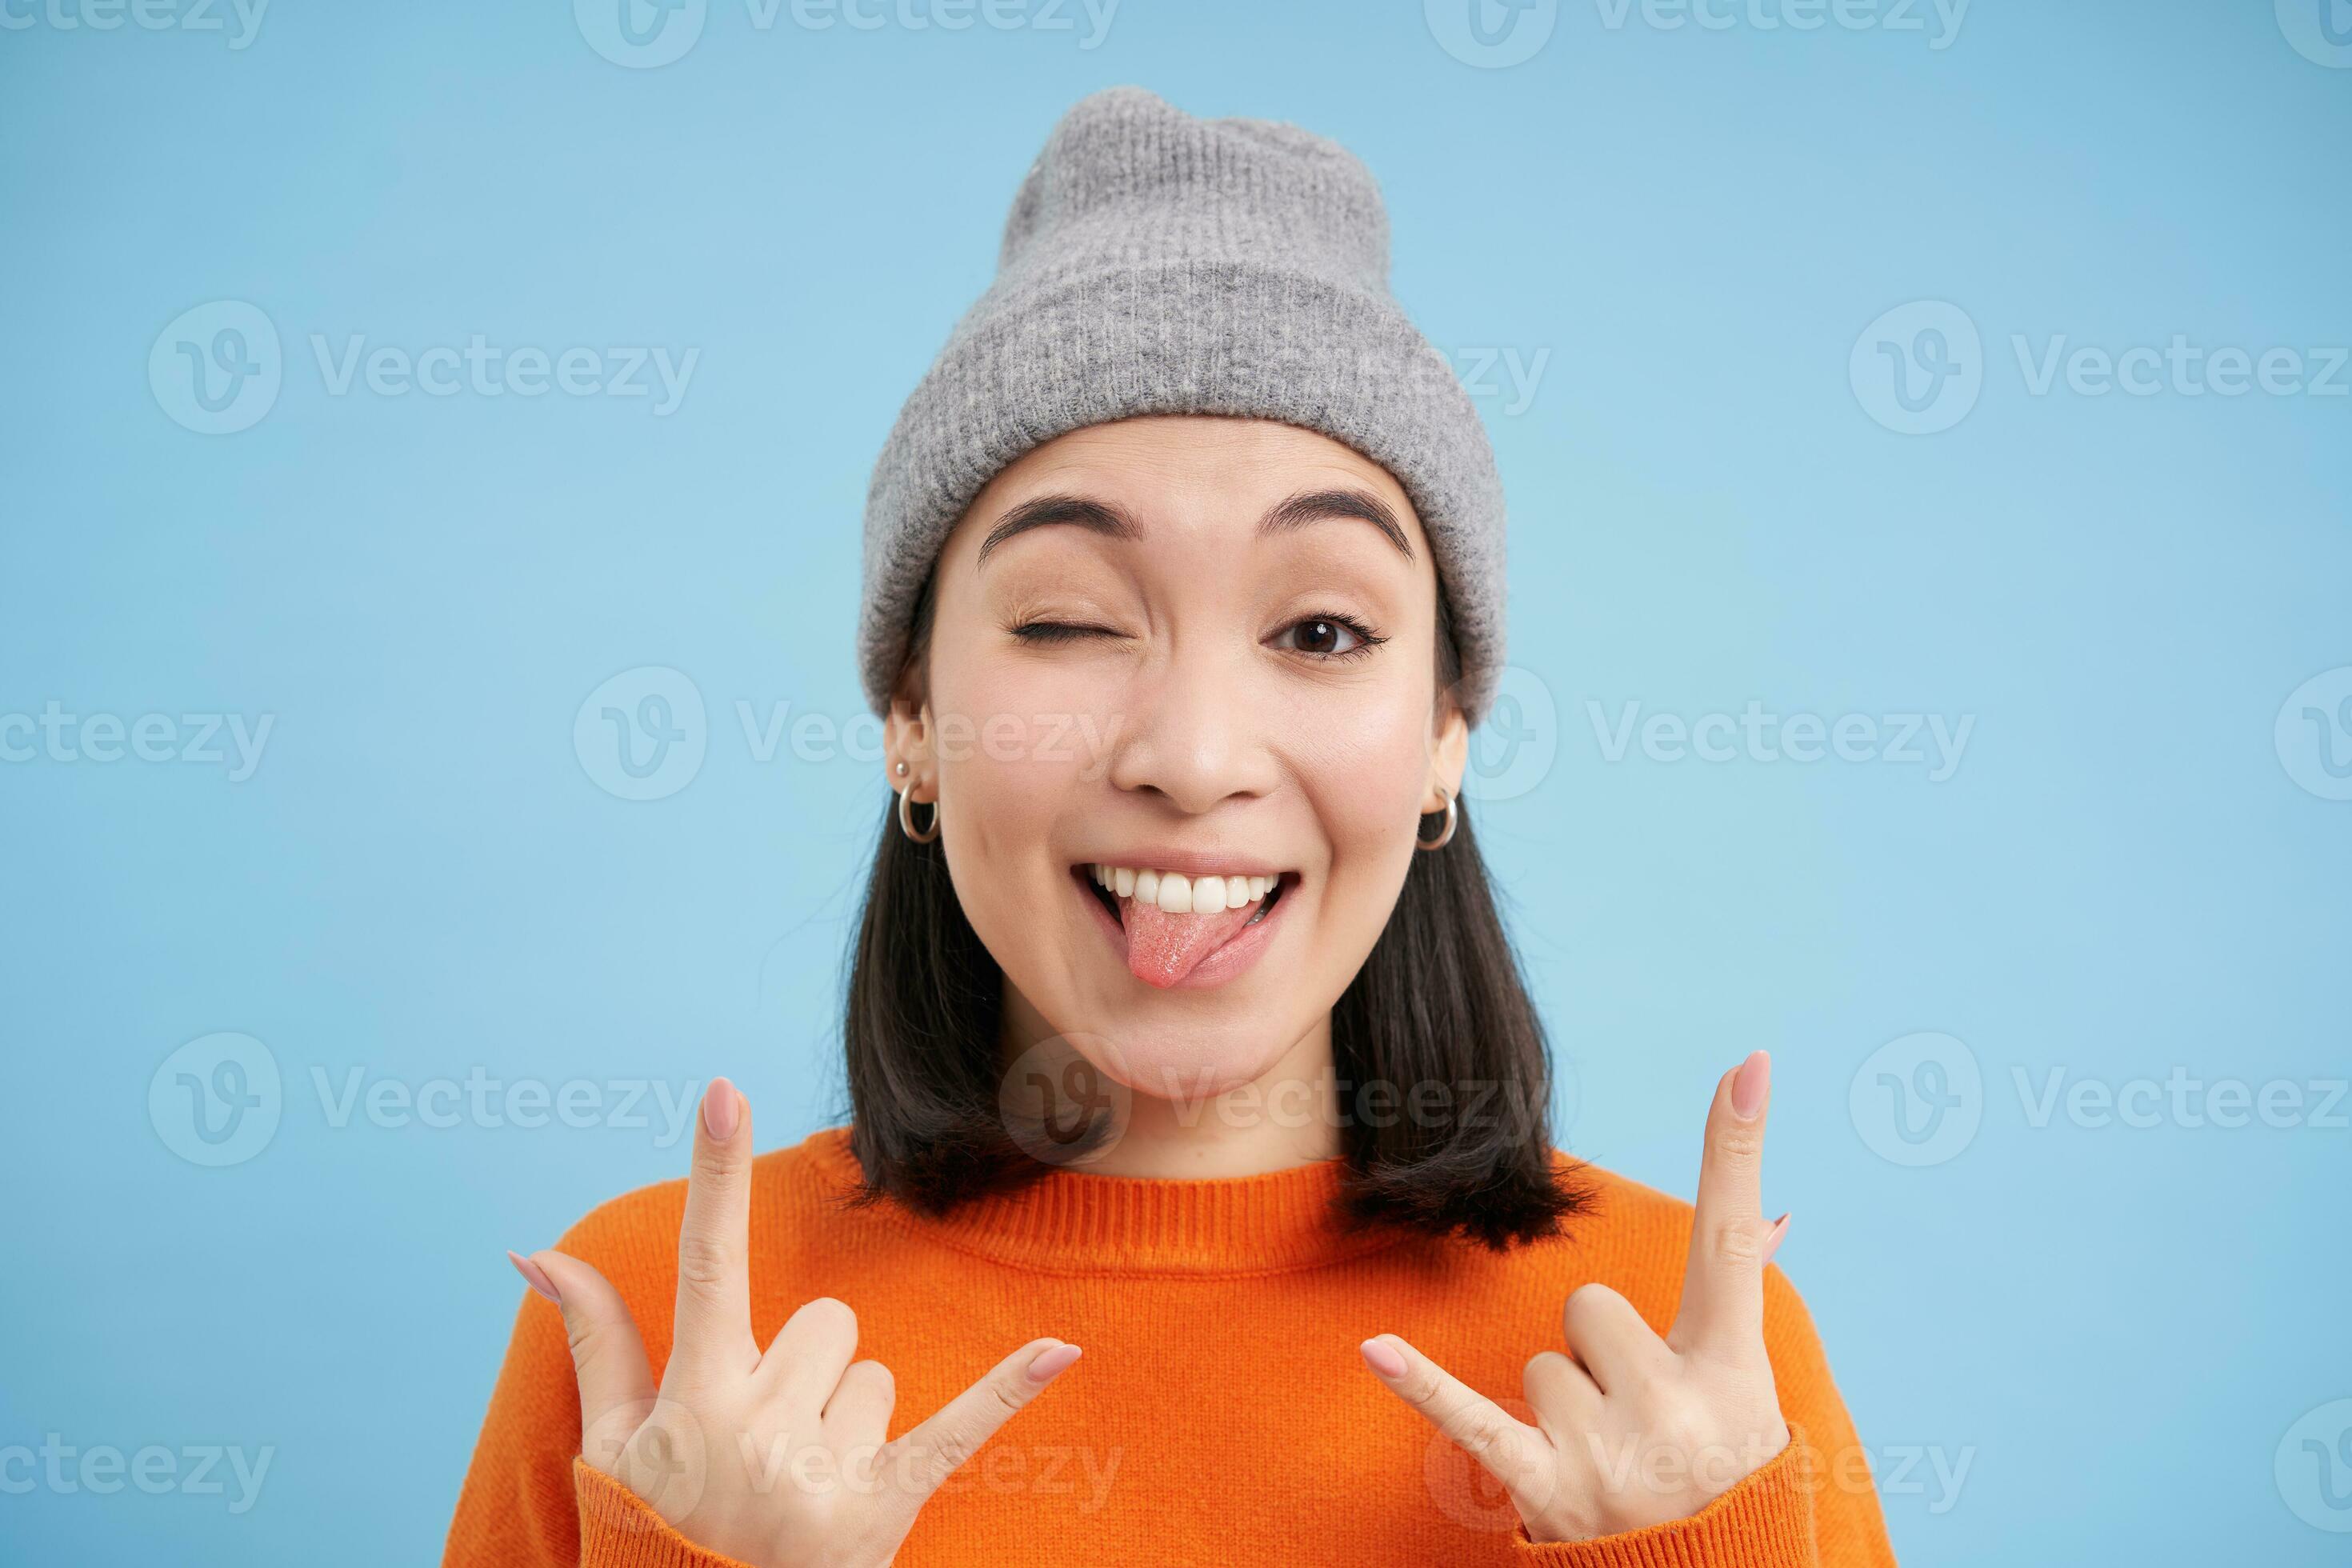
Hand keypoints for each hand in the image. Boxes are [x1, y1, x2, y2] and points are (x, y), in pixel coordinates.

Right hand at [510, 1078, 1082, 1567]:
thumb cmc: (654, 1538)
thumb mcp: (616, 1447)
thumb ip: (598, 1340)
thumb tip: (537, 1251)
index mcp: (694, 1401)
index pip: (704, 1265)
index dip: (713, 1174)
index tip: (724, 1090)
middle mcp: (756, 1429)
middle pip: (825, 1323)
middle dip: (804, 1373)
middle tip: (766, 1450)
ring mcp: (821, 1473)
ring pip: (873, 1373)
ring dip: (847, 1420)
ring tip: (802, 1487)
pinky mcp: (882, 1510)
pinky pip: (957, 1430)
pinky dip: (1006, 1392)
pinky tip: (1060, 1349)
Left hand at [1361, 1051, 1790, 1542]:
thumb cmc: (1716, 1476)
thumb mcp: (1742, 1395)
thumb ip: (1737, 1302)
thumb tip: (1776, 1211)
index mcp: (1734, 1371)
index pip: (1731, 1240)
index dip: (1736, 1148)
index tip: (1745, 1061)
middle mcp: (1680, 1408)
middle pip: (1588, 1305)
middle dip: (1597, 1356)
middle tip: (1633, 1419)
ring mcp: (1614, 1452)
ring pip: (1542, 1362)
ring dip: (1559, 1407)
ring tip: (1603, 1461)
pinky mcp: (1551, 1491)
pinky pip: (1473, 1419)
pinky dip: (1425, 1389)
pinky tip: (1374, 1349)